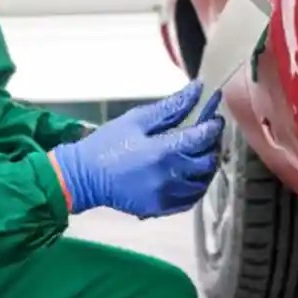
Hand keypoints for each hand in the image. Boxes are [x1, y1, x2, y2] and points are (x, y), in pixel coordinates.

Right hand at [50, 82, 224, 218]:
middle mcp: (170, 176)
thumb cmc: (108, 143)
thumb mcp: (137, 119)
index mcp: (164, 150)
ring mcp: (166, 195)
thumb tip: (198, 89)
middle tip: (208, 134)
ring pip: (203, 182)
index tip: (214, 116)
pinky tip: (190, 175)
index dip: (214, 124)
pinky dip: (196, 186)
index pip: (203, 137)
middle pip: (208, 161)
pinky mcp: (160, 208)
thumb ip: (171, 107)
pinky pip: (189, 200)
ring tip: (200, 153)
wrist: (82, 176)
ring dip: (207, 167)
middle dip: (213, 145)